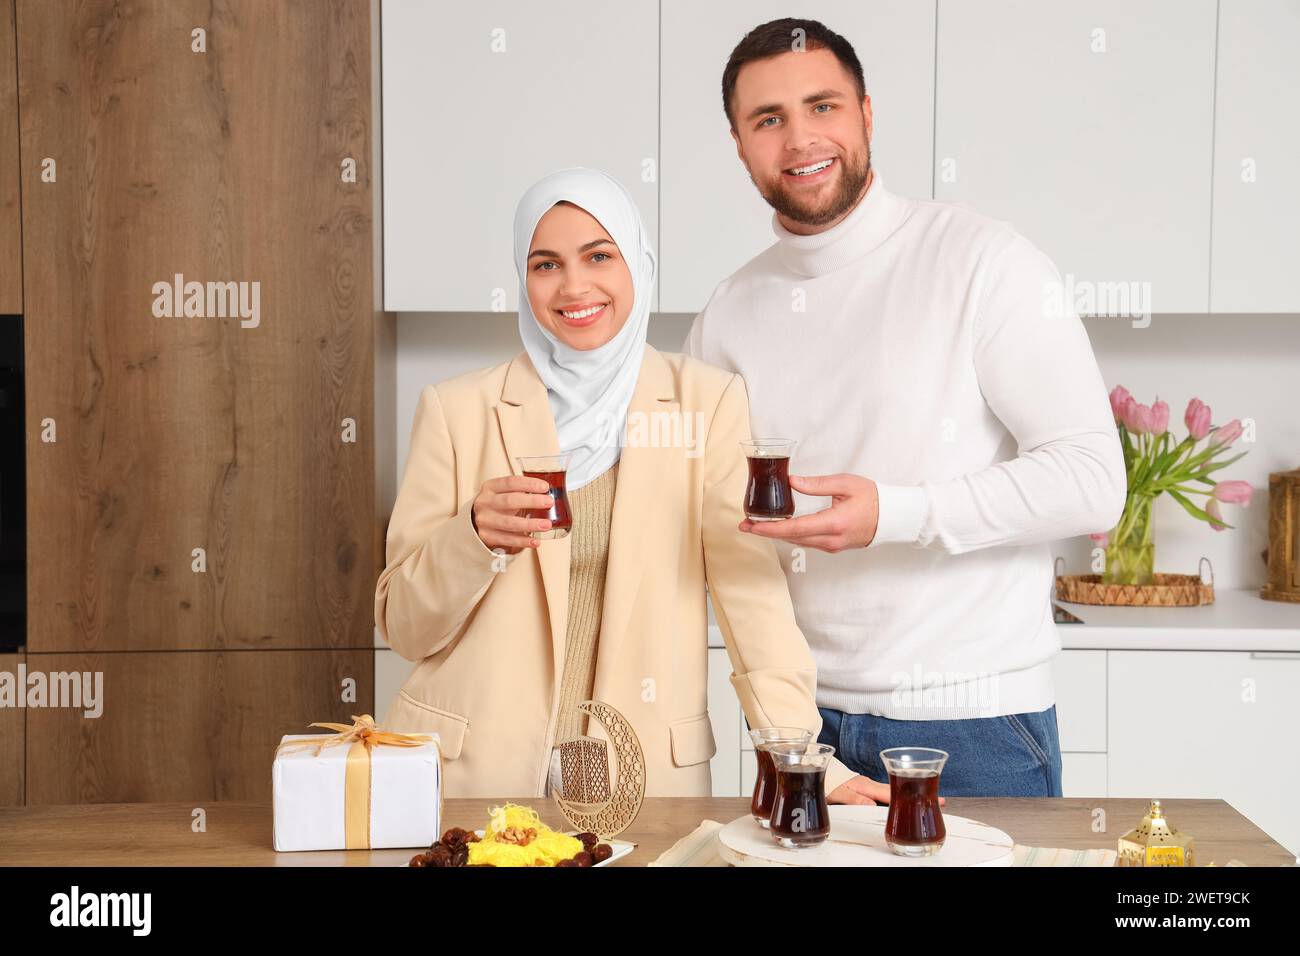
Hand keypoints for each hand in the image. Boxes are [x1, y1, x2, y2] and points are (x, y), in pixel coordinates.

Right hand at [471, 476, 555, 552]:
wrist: (475, 521)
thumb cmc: (496, 505)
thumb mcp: (502, 492)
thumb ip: (520, 491)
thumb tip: (547, 492)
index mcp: (490, 488)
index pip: (510, 482)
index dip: (528, 484)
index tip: (545, 487)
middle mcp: (485, 503)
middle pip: (509, 501)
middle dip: (531, 501)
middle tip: (549, 502)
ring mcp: (485, 521)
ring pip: (509, 523)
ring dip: (530, 524)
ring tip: (546, 524)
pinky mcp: (487, 536)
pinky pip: (507, 540)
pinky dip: (523, 541)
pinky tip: (535, 541)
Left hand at [740, 473, 879, 551]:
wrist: (893, 517)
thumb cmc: (873, 498)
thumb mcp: (846, 484)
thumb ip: (818, 484)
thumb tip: (793, 482)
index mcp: (833, 523)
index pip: (795, 529)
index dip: (770, 528)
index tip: (752, 525)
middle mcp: (830, 540)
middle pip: (792, 538)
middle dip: (766, 532)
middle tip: (744, 525)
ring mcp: (831, 546)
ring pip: (798, 542)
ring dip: (777, 534)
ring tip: (756, 525)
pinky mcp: (832, 546)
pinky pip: (806, 542)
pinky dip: (791, 535)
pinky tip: (779, 528)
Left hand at [827, 774, 946, 807]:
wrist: (816, 769)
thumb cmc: (827, 782)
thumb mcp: (838, 793)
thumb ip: (854, 799)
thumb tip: (872, 806)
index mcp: (868, 785)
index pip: (896, 792)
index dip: (915, 795)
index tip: (936, 798)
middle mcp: (872, 785)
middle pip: (901, 789)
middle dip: (921, 792)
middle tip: (943, 800)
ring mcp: (870, 786)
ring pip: (896, 791)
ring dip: (911, 794)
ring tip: (930, 801)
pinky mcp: (867, 789)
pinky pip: (887, 793)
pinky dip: (899, 796)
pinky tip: (905, 802)